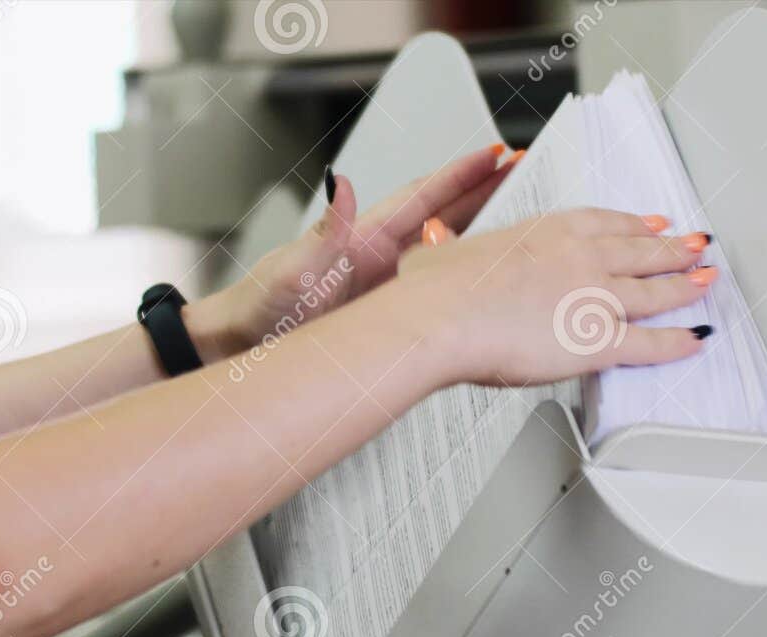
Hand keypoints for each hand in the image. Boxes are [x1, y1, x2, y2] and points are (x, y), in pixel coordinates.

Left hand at [185, 144, 518, 361]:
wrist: (241, 350)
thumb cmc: (258, 311)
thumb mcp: (291, 272)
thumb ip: (322, 234)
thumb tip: (342, 188)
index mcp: (364, 240)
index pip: (423, 198)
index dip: (460, 176)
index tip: (495, 155)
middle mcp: (381, 257)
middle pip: (445, 216)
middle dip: (486, 192)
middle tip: (525, 172)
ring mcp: (388, 285)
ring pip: (447, 250)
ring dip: (484, 231)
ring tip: (526, 215)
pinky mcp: (388, 314)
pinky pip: (438, 290)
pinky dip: (467, 277)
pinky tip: (490, 277)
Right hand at [392, 208, 716, 387]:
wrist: (442, 318)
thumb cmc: (437, 291)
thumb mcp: (440, 250)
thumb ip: (449, 248)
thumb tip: (434, 246)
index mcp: (546, 231)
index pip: (605, 223)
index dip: (634, 224)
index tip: (650, 222)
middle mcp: (580, 258)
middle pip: (640, 251)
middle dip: (672, 249)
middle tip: (694, 247)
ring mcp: (595, 298)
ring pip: (654, 291)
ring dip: (685, 286)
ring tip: (705, 282)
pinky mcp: (599, 341)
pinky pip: (650, 343)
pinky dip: (678, 342)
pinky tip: (695, 340)